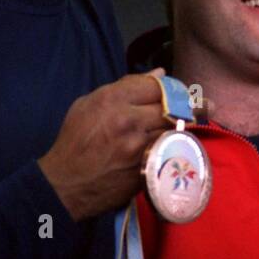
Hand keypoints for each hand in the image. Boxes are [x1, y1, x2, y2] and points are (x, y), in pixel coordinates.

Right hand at [38, 70, 174, 220]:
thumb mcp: (88, 104)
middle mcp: (129, 121)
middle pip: (171, 106)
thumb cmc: (75, 141)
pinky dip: (174, 146)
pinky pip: (171, 151)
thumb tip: (159, 74)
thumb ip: (125, 87)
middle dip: (182, 106)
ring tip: (180, 125)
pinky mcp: (147, 168)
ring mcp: (141, 147)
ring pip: (175, 129)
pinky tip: (172, 144)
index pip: (155, 85)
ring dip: (179, 127)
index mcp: (112, 101)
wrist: (66, 184)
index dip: (168, 87)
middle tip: (193, 107)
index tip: (172, 92)